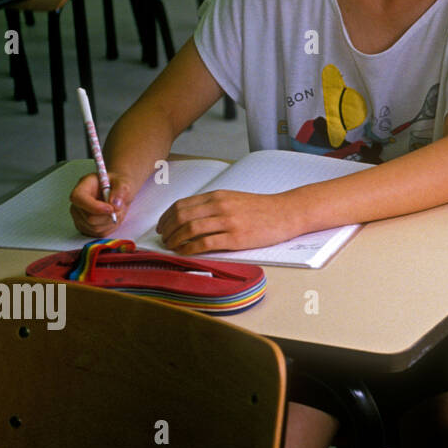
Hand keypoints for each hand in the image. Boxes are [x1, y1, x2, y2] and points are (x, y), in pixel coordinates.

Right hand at [70, 172, 134, 236]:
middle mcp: (77, 204)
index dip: (95, 207)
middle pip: (89, 218)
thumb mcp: (123, 183)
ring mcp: (79, 218)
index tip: (111, 208)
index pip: (79, 199)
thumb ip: (121, 190)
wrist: (118, 192)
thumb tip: (115, 204)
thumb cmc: (118, 185)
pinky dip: (111, 227)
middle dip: (109, 216)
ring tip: (117, 211)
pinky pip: (100, 233)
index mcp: (82, 188)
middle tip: (120, 208)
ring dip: (112, 221)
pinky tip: (114, 217)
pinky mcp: (86, 228)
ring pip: (95, 228)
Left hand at [155, 190, 301, 254]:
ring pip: (190, 230)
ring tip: (171, 247)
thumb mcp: (234, 199)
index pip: (182, 205)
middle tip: (163, 239)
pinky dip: (189, 249)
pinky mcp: (235, 238)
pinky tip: (185, 252)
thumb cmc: (261, 208)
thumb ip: (212, 205)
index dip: (166, 217)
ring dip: (175, 240)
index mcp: (218, 196)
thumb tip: (188, 218)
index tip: (161, 226)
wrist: (286, 213)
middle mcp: (220, 206)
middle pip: (182, 216)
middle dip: (167, 230)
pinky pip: (205, 243)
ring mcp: (228, 222)